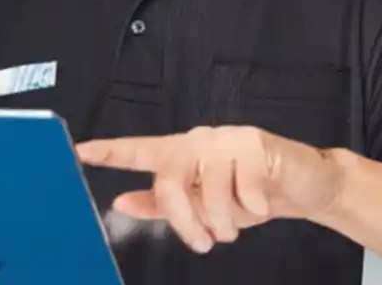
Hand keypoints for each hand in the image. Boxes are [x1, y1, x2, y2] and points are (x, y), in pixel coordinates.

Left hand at [76, 126, 348, 253]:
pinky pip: (244, 187)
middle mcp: (197, 141)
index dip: (108, 151)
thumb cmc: (246, 195)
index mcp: (180, 153)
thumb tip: (120, 202)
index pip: (138, 150)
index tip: (79, 151)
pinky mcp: (255, 143)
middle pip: (170, 181)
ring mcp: (226, 138)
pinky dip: (253, 206)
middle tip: (205, 241)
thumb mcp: (201, 205)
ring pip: (209, 190)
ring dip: (225, 220)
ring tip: (237, 223)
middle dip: (186, 220)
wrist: (302, 186)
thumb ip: (161, 204)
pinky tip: (262, 201)